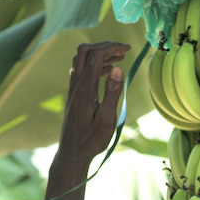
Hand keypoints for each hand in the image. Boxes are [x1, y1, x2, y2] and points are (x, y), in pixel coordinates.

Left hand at [56, 41, 129, 170]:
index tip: (128, 49)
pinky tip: (107, 72)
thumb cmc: (92, 140)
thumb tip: (118, 68)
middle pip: (86, 51)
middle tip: (123, 51)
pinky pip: (81, 69)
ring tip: (118, 59)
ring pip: (82, 59)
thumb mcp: (107, 119)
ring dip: (99, 54)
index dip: (112, 47)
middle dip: (105, 46)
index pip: (96, 54)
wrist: (72, 152)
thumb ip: (113, 92)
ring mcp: (73, 88)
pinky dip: (95, 64)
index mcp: (86, 88)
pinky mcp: (73, 94)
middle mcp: (76, 84)